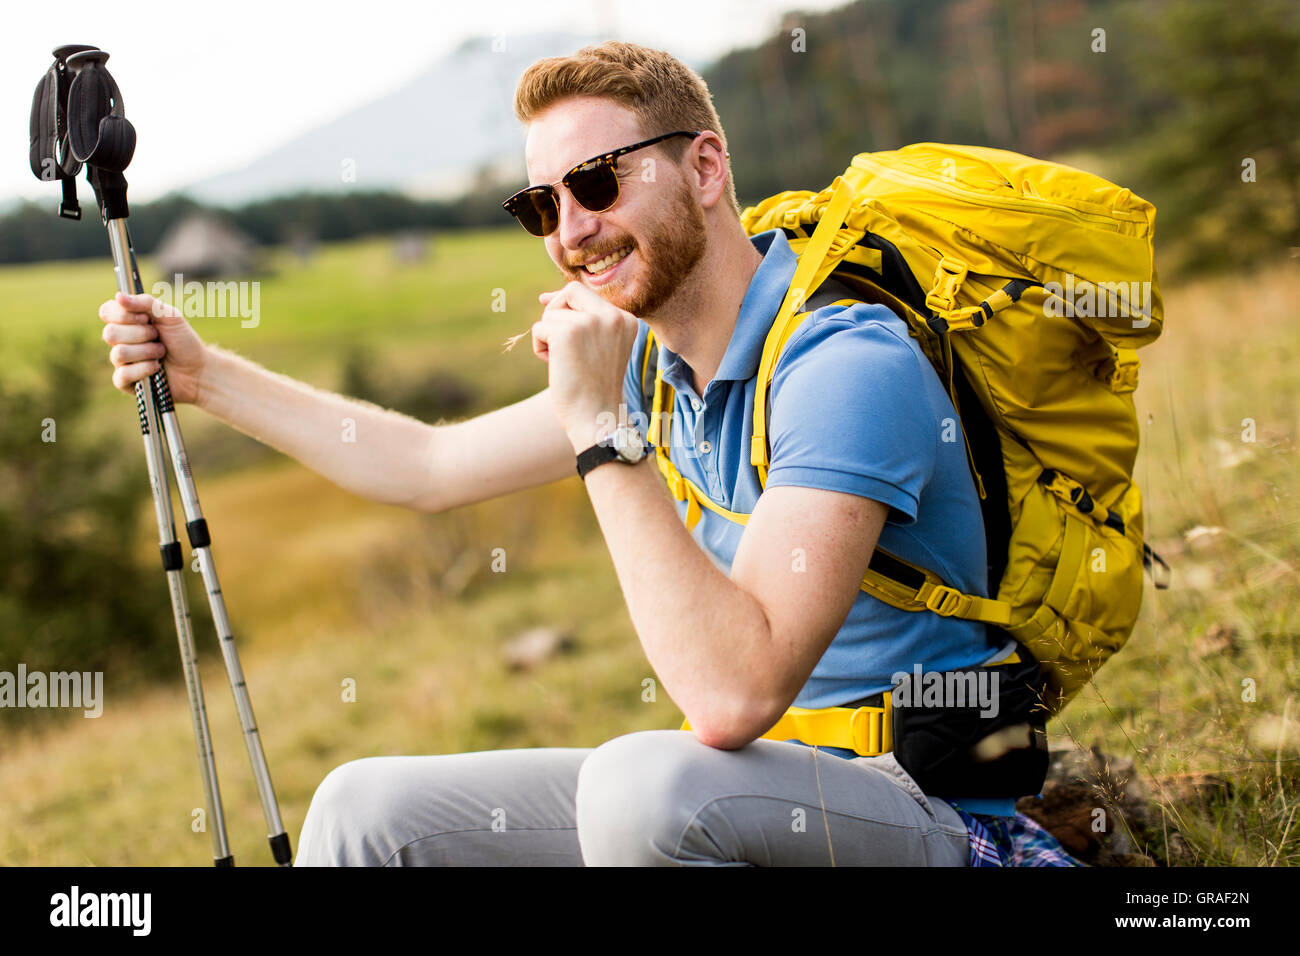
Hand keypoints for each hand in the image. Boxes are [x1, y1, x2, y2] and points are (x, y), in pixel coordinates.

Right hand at [99, 292, 207, 403]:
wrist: (198, 369)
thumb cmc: (183, 341)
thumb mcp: (169, 316)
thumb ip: (146, 303)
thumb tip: (119, 296)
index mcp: (127, 321)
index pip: (107, 312)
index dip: (124, 315)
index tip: (146, 319)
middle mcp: (120, 340)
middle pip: (110, 333)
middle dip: (141, 334)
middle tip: (158, 337)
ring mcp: (121, 362)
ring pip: (119, 353)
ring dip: (147, 352)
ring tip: (161, 353)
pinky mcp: (124, 382)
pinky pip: (123, 374)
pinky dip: (145, 369)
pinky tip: (157, 368)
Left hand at [532, 282, 638, 449]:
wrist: (597, 419)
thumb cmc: (594, 390)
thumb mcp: (600, 349)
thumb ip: (584, 322)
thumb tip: (545, 298)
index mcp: (626, 320)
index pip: (587, 294)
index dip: (564, 300)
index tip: (545, 304)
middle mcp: (612, 316)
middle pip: (570, 291)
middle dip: (554, 312)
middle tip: (554, 342)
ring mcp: (591, 322)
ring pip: (551, 314)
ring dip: (548, 338)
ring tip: (562, 363)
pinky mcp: (568, 332)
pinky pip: (539, 328)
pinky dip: (539, 348)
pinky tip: (555, 366)